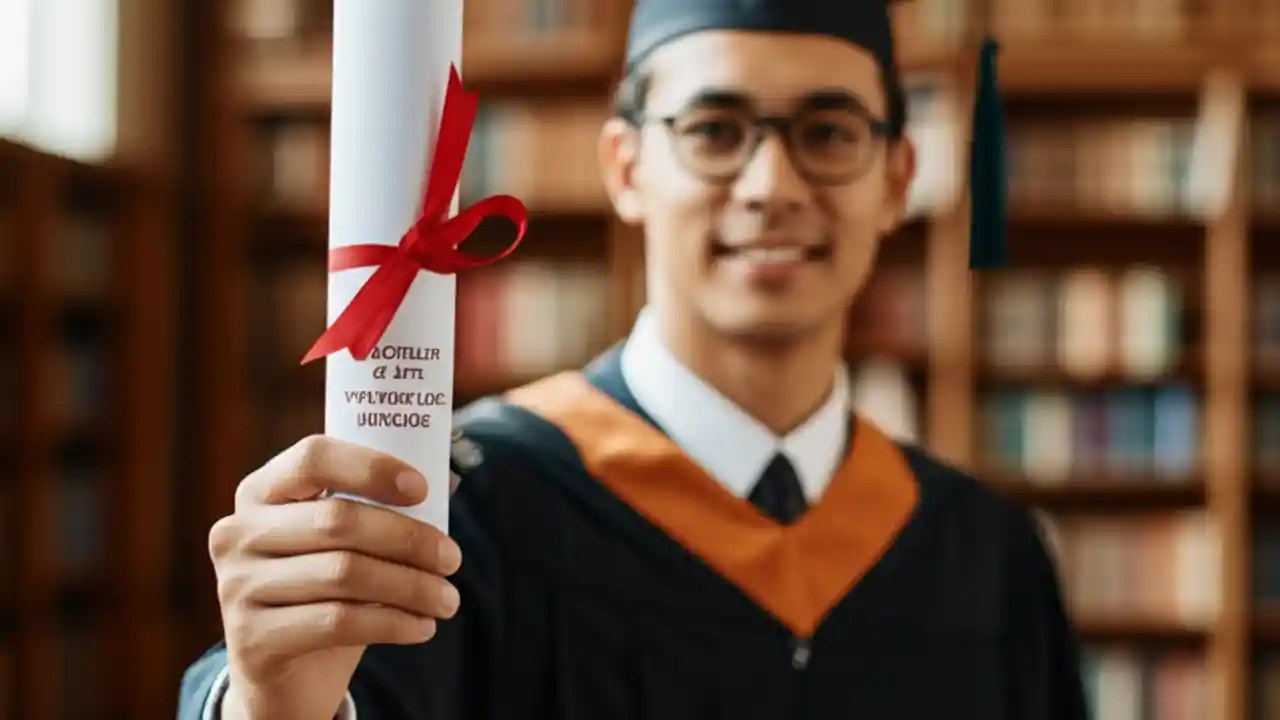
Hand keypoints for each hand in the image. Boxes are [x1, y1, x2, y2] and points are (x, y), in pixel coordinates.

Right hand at [208, 435, 462, 718]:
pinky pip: (337, 622)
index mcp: (261, 491)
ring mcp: (238, 586)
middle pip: (337, 519)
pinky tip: (422, 627)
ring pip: (344, 573)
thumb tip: (448, 480)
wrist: (284, 673)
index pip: (313, 458)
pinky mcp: (253, 638)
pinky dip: (393, 623)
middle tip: (452, 558)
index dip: (371, 467)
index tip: (422, 488)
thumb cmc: (324, 591)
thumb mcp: (345, 544)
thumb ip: (383, 508)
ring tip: (449, 598)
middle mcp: (238, 532)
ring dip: (411, 586)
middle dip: (409, 538)